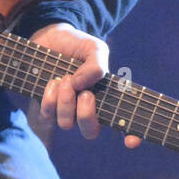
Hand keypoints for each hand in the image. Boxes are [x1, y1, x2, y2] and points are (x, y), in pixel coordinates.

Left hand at [30, 23, 140, 147]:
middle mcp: (88, 108)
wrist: (51, 36)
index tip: (131, 141)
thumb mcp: (94, 48)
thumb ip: (96, 65)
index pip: (124, 125)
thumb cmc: (77, 45)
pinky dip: (50, 96)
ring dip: (66, 100)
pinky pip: (48, 113)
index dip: (131, 137)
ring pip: (66, 124)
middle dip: (87, 114)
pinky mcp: (48, 105)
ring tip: (66, 78)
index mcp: (106, 98)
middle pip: (90, 131)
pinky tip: (53, 80)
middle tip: (85, 93)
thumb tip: (81, 86)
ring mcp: (66, 109)